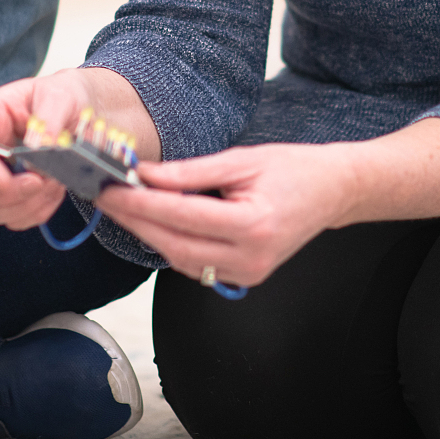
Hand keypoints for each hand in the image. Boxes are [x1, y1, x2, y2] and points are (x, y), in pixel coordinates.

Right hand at [0, 68, 156, 229]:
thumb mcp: (61, 96)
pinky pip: (13, 219)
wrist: (79, 109)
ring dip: (25, 206)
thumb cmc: (63, 96)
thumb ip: (49, 119)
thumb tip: (37, 148)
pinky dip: (36, 212)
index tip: (26, 178)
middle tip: (40, 182)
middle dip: (3, 195)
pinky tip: (54, 191)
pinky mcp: (7, 194)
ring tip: (54, 183)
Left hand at [98, 119, 439, 287]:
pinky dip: (172, 245)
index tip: (111, 189)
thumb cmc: (295, 169)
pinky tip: (155, 223)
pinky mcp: (246, 278)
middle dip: (136, 221)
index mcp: (252, 224)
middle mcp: (251, 257)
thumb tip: (145, 174)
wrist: (333, 191)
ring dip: (149, 234)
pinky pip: (197, 266)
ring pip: (181, 261)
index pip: (181, 216)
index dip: (140, 203)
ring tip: (124, 207)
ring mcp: (250, 274)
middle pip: (175, 245)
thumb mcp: (241, 160)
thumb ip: (190, 172)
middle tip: (106, 198)